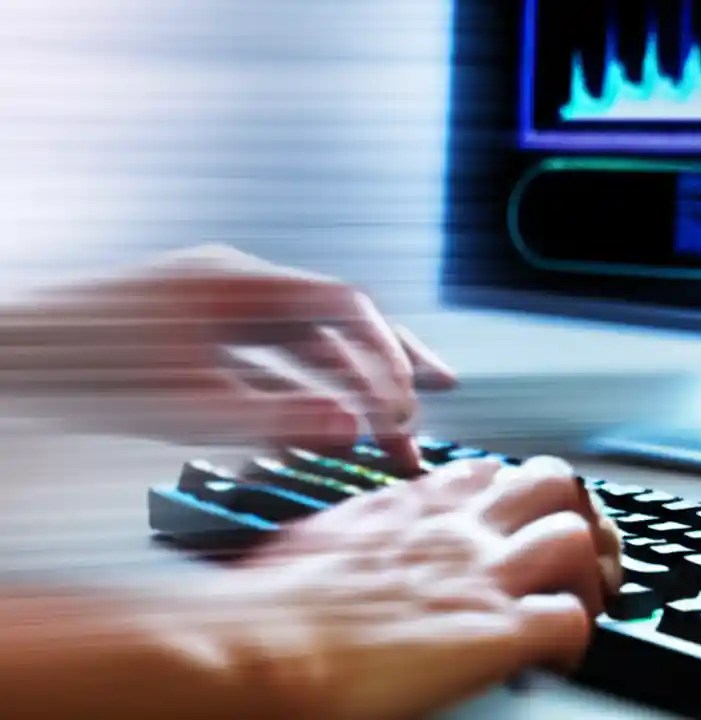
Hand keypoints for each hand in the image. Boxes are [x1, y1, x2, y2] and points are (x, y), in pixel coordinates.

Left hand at [3, 244, 453, 468]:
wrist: (13, 355)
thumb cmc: (86, 373)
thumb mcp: (189, 403)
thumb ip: (278, 418)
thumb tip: (355, 429)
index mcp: (241, 283)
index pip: (345, 306)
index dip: (390, 352)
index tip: (412, 402)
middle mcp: (237, 286)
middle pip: (338, 316)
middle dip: (392, 356)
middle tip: (443, 390)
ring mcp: (216, 308)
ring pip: (307, 340)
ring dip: (351, 379)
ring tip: (397, 417)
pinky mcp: (196, 335)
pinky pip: (272, 358)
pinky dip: (306, 389)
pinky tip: (326, 423)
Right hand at [190, 456, 622, 719]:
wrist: (258, 646)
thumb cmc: (266, 607)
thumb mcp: (318, 543)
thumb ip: (360, 537)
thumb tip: (355, 556)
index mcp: (410, 505)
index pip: (488, 472)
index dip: (510, 499)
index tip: (507, 529)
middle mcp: (455, 527)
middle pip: (551, 480)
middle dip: (570, 515)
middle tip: (566, 558)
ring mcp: (482, 573)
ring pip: (578, 536)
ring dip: (586, 576)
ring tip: (573, 607)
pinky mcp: (496, 629)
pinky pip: (572, 619)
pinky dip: (576, 640)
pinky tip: (553, 660)